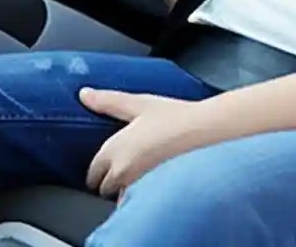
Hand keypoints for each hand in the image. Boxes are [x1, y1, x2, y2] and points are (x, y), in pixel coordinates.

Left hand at [78, 88, 214, 199]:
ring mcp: (139, 185)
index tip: (112, 163)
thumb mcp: (140, 104)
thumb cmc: (177, 117)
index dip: (101, 169)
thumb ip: (108, 101)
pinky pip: (142, 201)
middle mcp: (122, 171)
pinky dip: (145, 194)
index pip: (93, 173)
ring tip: (146, 173)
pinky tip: (158, 180)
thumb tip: (84, 94)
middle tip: (131, 166)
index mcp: (114, 149)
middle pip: (105, 188)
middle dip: (113, 181)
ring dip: (129, 188)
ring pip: (123, 196)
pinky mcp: (156, 194)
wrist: (210, 132)